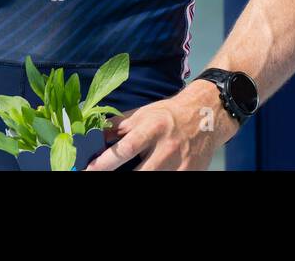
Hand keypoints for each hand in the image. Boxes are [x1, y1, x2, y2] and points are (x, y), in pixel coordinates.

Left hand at [83, 82, 230, 170]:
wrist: (207, 114)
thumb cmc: (168, 114)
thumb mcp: (142, 114)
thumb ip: (117, 127)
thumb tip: (90, 138)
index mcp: (153, 128)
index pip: (126, 148)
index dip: (105, 162)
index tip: (87, 170)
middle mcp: (167, 147)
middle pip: (142, 173)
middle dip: (121, 178)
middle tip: (102, 178)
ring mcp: (181, 164)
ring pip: (156, 179)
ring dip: (140, 177)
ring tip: (135, 171)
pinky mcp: (190, 173)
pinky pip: (170, 180)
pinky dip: (159, 179)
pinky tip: (154, 173)